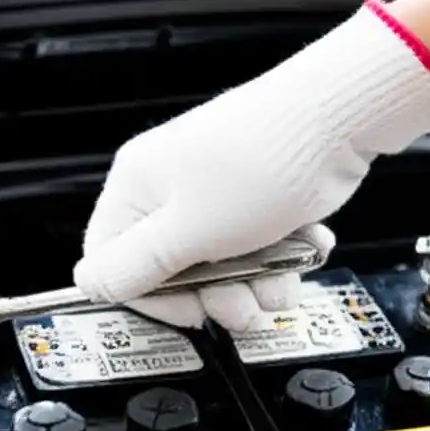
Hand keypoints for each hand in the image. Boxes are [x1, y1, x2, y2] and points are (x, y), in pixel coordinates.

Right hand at [73, 0, 429, 329]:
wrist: (338, 120)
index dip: (149, 297)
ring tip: (282, 278)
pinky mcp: (258, 199)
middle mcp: (171, 187)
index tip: (188, 310)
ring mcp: (217, 193)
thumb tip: (91, 284)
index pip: (112, 261)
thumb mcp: (187, 231)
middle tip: (242, 304)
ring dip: (257, 283)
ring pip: (223, 266)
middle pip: (175, 271)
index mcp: (137, 186)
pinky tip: (302, 247)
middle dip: (216, 296)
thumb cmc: (261, 160)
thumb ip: (135, 266)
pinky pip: (259, 248)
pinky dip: (284, 257)